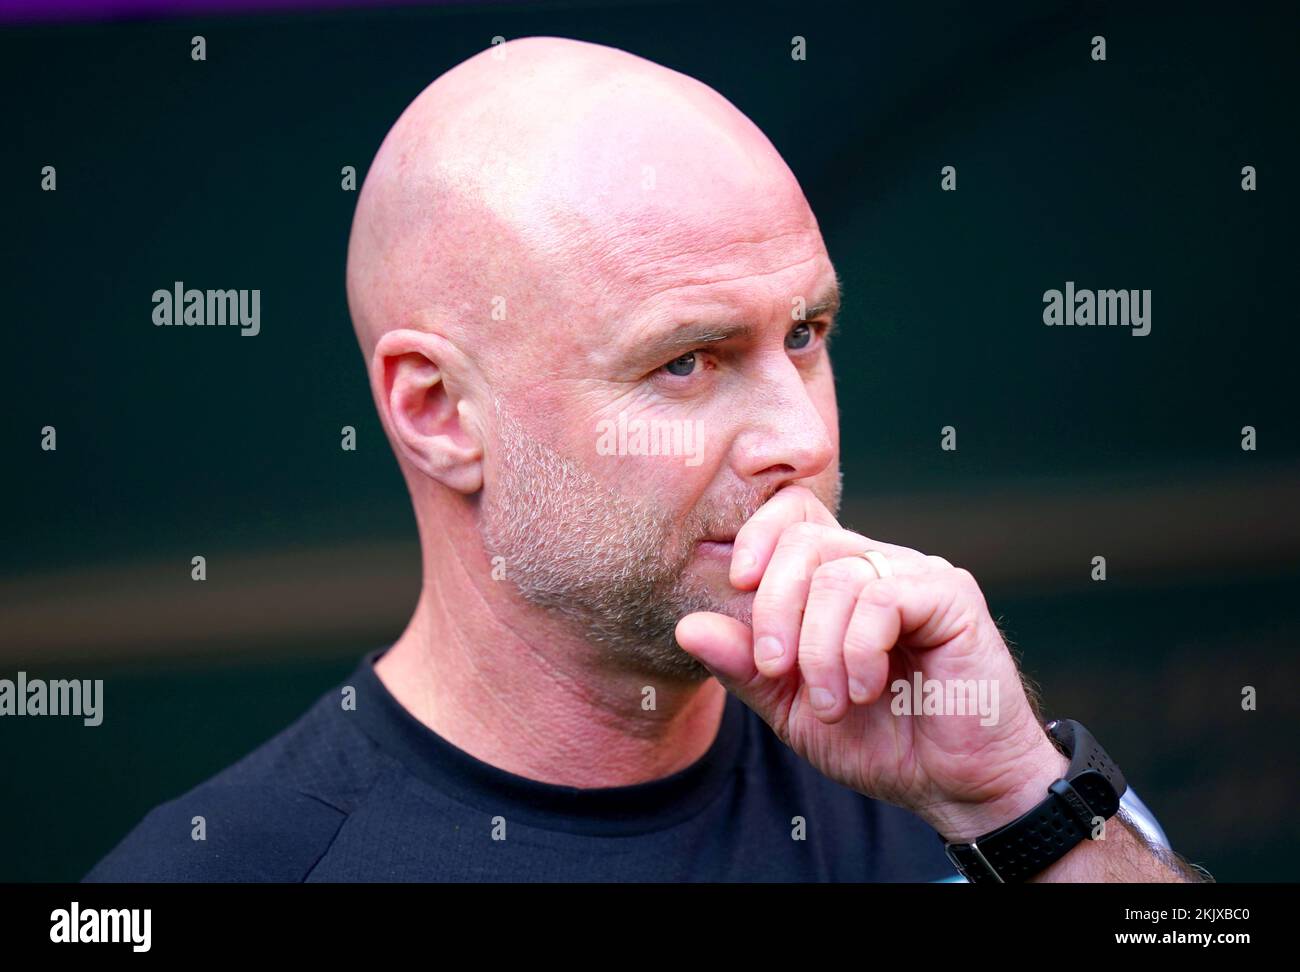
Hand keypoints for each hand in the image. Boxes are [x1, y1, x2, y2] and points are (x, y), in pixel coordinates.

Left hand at [675, 484, 1066, 840]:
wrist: (952, 786)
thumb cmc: (879, 742)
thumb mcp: (792, 708)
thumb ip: (744, 666)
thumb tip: (688, 627)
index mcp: (836, 579)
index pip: (790, 515)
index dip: (757, 536)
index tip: (738, 587)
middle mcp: (875, 564)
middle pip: (802, 539)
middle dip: (774, 608)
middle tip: (778, 670)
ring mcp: (915, 574)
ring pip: (837, 575)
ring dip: (819, 649)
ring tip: (833, 703)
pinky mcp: (951, 595)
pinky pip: (882, 596)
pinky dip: (858, 649)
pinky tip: (865, 688)